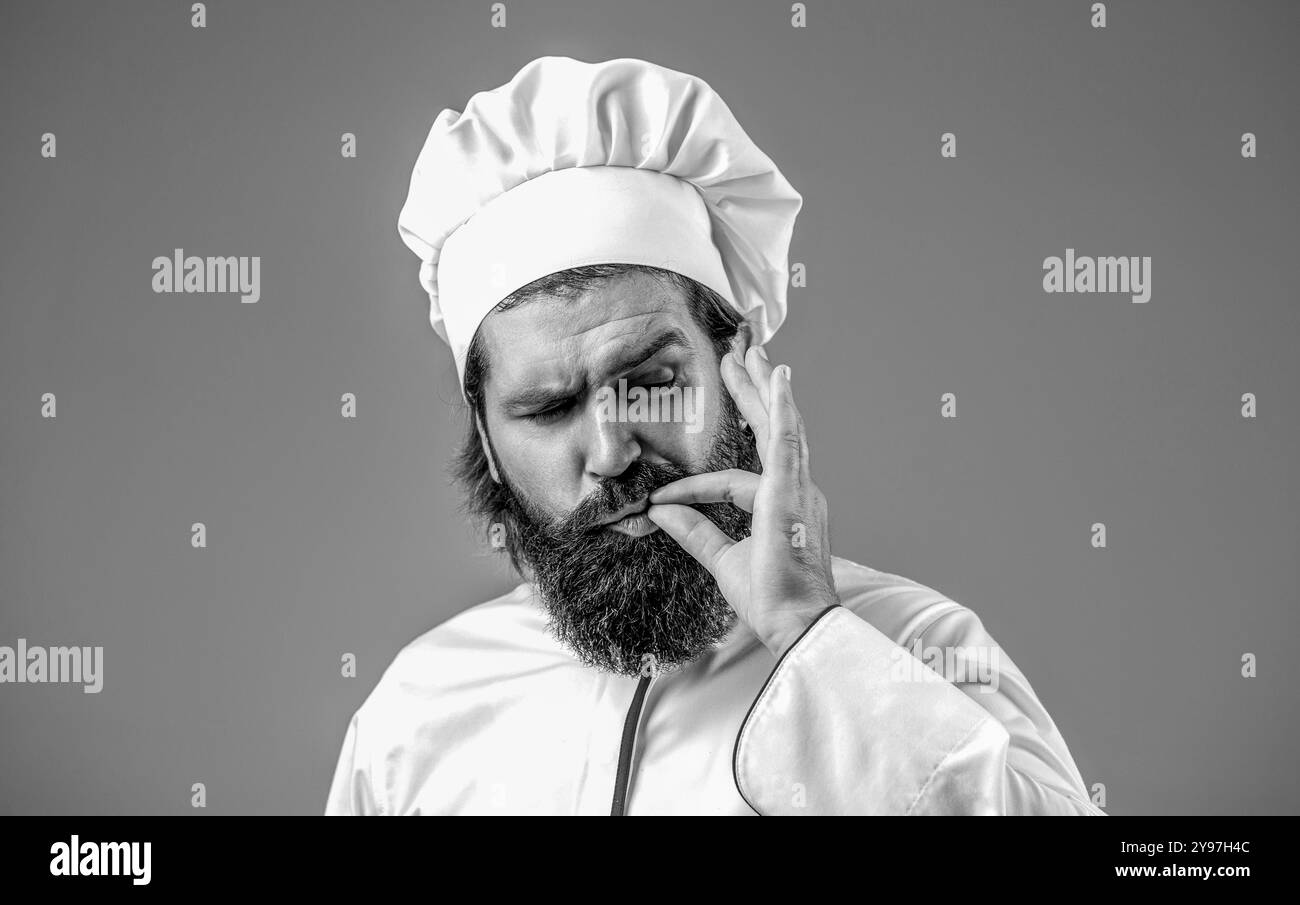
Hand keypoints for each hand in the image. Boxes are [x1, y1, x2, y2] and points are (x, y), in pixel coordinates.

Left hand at [646, 341, 838, 658]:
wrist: (796, 622)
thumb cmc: (771, 599)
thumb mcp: (723, 560)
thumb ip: (695, 532)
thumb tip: (658, 511)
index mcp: (782, 508)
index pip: (734, 483)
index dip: (694, 488)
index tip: (661, 499)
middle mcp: (796, 491)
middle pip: (772, 431)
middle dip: (755, 393)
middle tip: (745, 356)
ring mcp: (798, 488)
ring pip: (780, 425)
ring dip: (764, 387)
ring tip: (754, 353)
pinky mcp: (792, 490)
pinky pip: (786, 439)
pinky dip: (781, 406)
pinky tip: (776, 377)